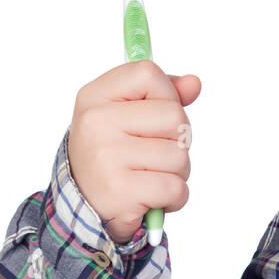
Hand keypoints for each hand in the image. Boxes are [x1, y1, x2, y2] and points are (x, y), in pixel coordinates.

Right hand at [67, 61, 201, 245]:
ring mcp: (106, 156)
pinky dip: (175, 198)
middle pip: (174, 116)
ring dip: (177, 172)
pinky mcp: (120, 190)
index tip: (155, 117)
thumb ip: (162, 95)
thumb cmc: (112, 154)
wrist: (85, 205)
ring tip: (151, 177)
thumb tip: (194, 83)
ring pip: (179, 155)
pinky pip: (175, 188)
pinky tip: (154, 198)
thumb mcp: (127, 114)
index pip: (148, 73)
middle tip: (156, 154)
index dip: (167, 95)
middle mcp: (96, 122)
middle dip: (178, 140)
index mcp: (95, 96)